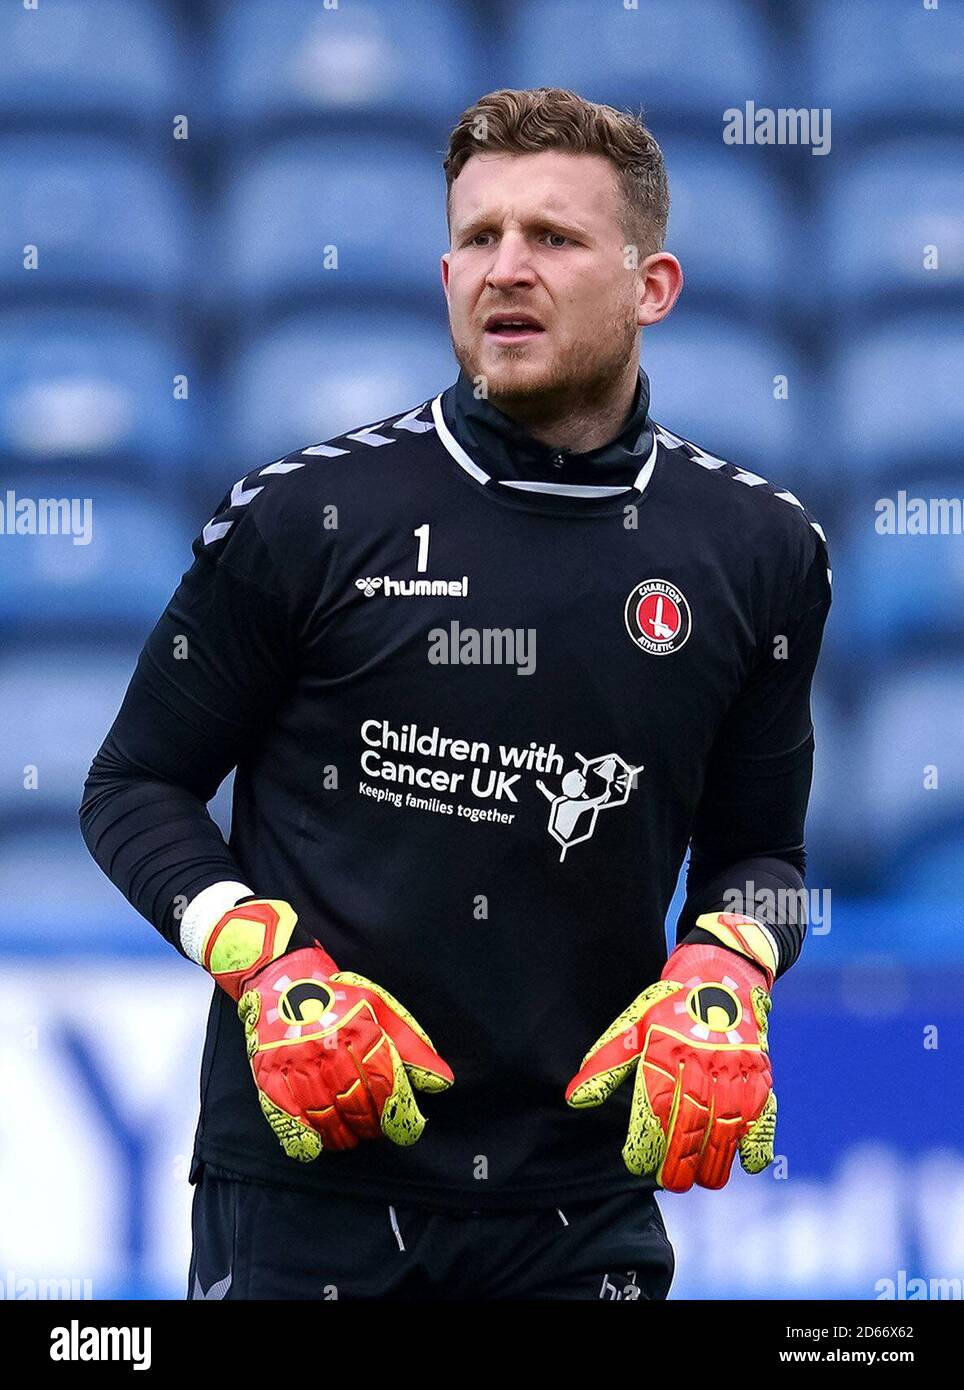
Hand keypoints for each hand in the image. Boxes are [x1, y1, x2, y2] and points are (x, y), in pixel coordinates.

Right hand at [204, 899, 453, 1161]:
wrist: (283, 980)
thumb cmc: (339, 997)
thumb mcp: (381, 1010)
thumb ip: (413, 1047)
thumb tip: (443, 1083)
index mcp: (359, 1032)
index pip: (386, 1086)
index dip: (400, 1115)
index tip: (408, 1130)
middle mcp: (328, 1050)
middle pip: (358, 1106)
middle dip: (372, 1126)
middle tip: (376, 1129)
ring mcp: (296, 1065)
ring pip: (326, 1118)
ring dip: (343, 1136)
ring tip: (352, 1136)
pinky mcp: (269, 1075)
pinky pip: (287, 1119)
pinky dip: (303, 1140)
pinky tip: (316, 1145)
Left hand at [565, 938, 774, 1191]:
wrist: (722, 972)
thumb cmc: (671, 1006)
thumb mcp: (633, 1026)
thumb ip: (605, 1065)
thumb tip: (574, 1099)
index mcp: (664, 1050)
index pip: (653, 1106)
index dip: (644, 1140)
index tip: (635, 1162)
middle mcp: (700, 1061)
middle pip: (690, 1123)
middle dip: (679, 1161)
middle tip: (670, 1182)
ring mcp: (734, 1068)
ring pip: (726, 1126)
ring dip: (716, 1160)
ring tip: (703, 1180)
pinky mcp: (760, 1072)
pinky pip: (763, 1112)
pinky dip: (759, 1140)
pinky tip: (749, 1163)